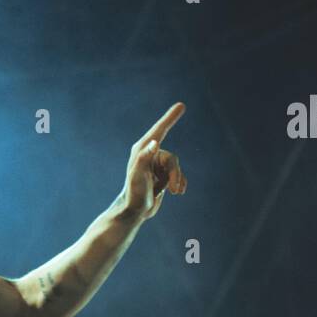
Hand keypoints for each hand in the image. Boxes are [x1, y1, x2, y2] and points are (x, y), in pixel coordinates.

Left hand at [116, 102, 186, 222]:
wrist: (134, 211)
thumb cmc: (133, 193)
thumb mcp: (138, 176)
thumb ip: (144, 158)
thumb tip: (154, 142)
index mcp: (142, 150)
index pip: (160, 130)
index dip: (170, 118)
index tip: (182, 105)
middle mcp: (149, 154)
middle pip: (172, 158)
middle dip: (175, 174)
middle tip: (172, 189)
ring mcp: (155, 165)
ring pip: (176, 167)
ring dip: (177, 180)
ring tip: (172, 192)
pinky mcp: (161, 174)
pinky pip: (177, 174)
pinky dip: (180, 182)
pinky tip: (177, 192)